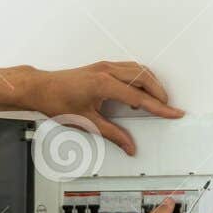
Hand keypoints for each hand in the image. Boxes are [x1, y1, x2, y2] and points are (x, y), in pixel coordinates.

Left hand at [17, 61, 183, 154]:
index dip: (159, 108)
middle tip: (167, 108)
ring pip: (138, 70)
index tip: (172, 113)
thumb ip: (112, 134)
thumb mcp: (86, 122)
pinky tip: (138, 90)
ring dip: (151, 84)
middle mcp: (106, 71)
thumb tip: (129, 146)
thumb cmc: (56, 101)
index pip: (139, 98)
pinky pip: (129, 68)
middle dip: (159, 94)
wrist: (40, 87)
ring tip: (157, 100)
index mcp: (103, 84)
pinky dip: (140, 78)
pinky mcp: (101, 66)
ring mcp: (104, 66)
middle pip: (144, 79)